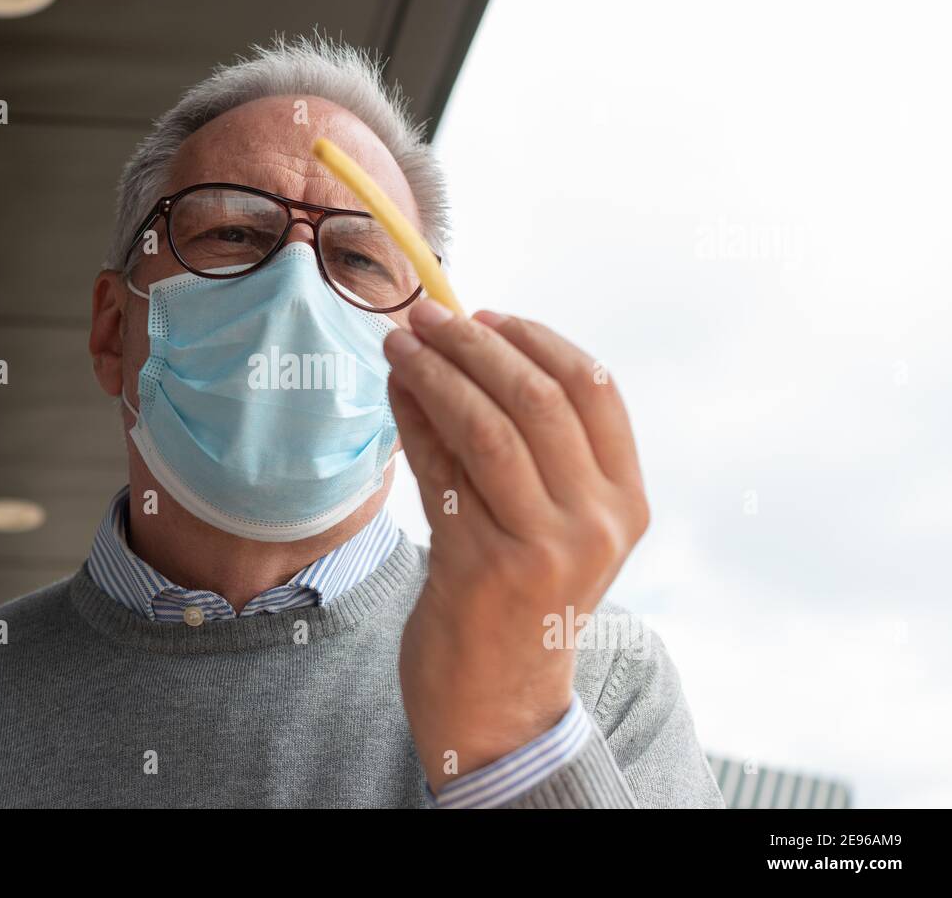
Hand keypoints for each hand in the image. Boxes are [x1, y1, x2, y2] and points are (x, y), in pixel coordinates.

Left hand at [384, 300, 649, 793]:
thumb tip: (458, 347)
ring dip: (435, 373)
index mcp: (626, 503)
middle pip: (537, 397)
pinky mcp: (481, 567)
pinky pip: (440, 470)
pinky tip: (393, 396)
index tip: (486, 314)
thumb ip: (525, 447)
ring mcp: (543, 547)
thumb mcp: (550, 525)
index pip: (595, 389)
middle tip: (423, 314)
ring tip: (397, 343)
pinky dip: (413, 422)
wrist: (498, 705)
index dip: (537, 339)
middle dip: (472, 343)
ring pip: (486, 425)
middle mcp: (597, 522)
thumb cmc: (519, 602)